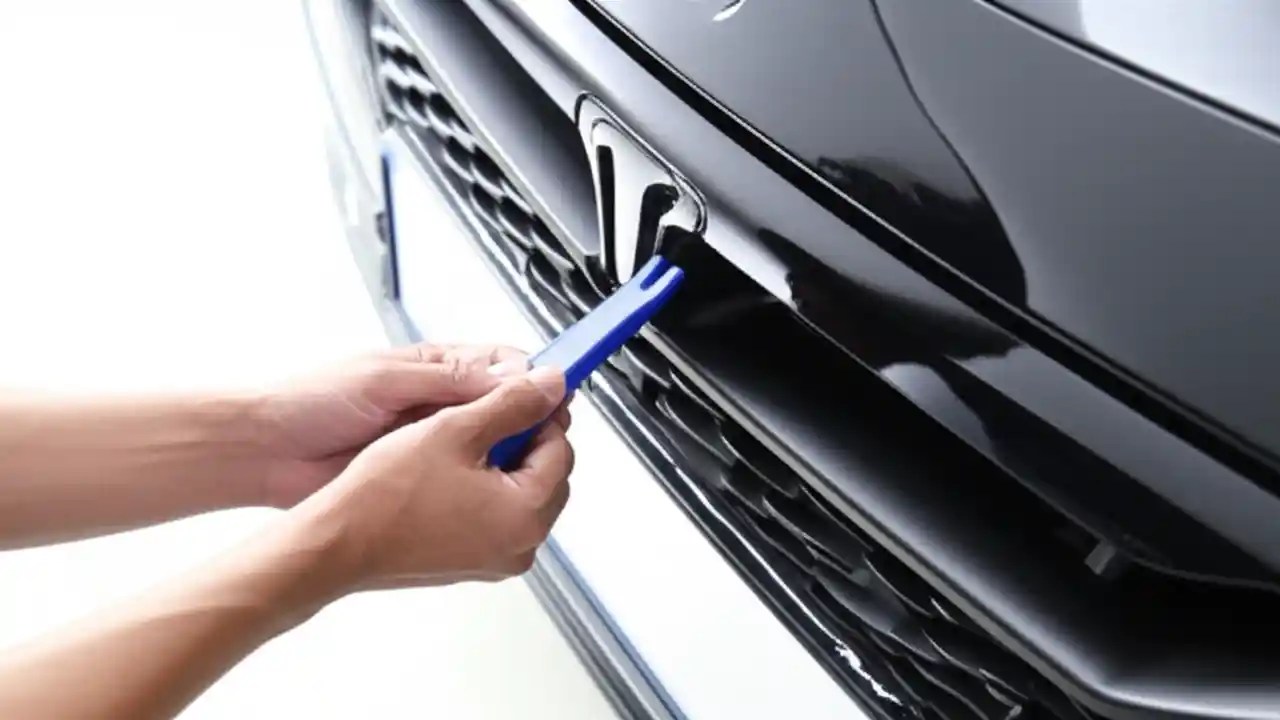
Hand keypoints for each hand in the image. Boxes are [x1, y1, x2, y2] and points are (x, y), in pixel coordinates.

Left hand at [256, 343, 536, 507]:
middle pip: (506, 408)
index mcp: (435, 367)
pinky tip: (488, 490)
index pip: (504, 366)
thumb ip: (451, 379)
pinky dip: (481, 485)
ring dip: (506, 456)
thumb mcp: (386, 380)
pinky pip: (464, 480)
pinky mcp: (421, 478)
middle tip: (541, 436)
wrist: (264, 453)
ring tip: (516, 466)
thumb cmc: (309, 402)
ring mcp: (432, 443)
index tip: (555, 395)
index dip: (534, 380)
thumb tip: (514, 376)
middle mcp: (439, 402)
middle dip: (528, 421)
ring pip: (490, 447)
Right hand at [294, 366, 573, 590]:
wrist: (335, 543)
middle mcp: (520, 547)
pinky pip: (496, 517)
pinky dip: (485, 489)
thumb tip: (551, 385)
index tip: (524, 391)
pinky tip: (449, 469)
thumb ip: (513, 403)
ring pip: (523, 496)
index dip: (542, 413)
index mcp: (526, 515)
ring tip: (462, 439)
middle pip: (548, 476)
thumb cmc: (386, 493)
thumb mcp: (455, 429)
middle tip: (490, 412)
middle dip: (526, 440)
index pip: (560, 449)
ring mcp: (496, 560)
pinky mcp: (472, 564)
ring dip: (505, 463)